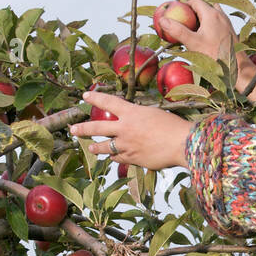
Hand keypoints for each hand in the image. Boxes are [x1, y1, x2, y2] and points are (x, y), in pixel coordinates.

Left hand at [70, 91, 193, 170]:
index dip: (95, 98)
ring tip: (91, 147)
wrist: (182, 144)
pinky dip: (115, 157)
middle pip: (97, 127)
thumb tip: (132, 121)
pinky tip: (113, 157)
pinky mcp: (132, 159)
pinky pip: (118, 158)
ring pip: (105, 147)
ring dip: (96, 147)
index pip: (108, 101)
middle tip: (73, 129)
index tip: (85, 96)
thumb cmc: (174, 127)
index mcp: (132, 113)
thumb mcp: (154, 114)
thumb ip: (139, 117)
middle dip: (83, 128)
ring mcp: (127, 145)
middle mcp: (125, 128)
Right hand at [157, 0, 238, 63]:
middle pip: (204, 6)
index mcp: (211, 14)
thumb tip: (162, 21)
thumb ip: (177, 31)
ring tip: (193, 29)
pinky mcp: (230, 32)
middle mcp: (221, 15)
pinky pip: (218, 23)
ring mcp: (227, 23)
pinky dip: (209, 25)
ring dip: (202, 18)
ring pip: (212, 14)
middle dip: (192, 12)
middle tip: (183, 21)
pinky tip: (205, 38)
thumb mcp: (193, 43)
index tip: (177, 13)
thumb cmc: (215, 55)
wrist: (236, 67)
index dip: (184, 5)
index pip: (195, 1)